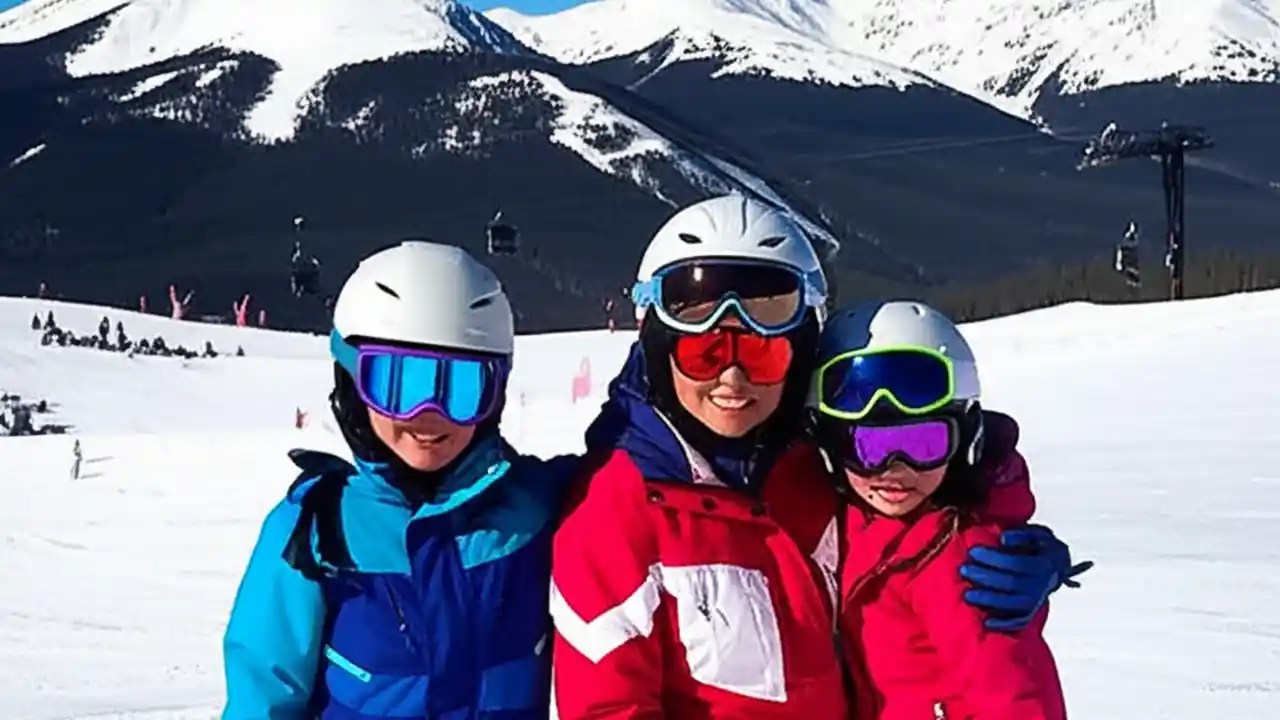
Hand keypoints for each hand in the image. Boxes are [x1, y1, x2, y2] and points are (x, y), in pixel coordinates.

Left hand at [960, 524, 1093, 631]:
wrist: (1056, 565)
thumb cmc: (1039, 547)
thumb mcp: (1036, 534)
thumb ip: (1020, 535)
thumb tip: (1003, 539)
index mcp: (1045, 563)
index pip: (1018, 563)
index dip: (994, 558)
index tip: (973, 551)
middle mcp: (1043, 584)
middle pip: (1013, 584)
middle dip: (986, 577)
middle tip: (964, 570)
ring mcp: (1038, 600)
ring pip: (1014, 604)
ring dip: (989, 600)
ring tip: (967, 595)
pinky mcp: (1031, 612)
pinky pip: (1019, 621)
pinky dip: (1003, 624)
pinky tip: (986, 623)